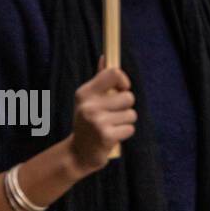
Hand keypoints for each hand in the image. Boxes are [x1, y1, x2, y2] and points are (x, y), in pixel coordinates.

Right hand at [68, 60, 135, 176]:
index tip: (121, 90)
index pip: (114, 73)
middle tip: (111, 116)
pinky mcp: (105, 136)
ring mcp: (96, 121)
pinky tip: (111, 137)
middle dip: (126, 108)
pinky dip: (124, 134)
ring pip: (132, 114)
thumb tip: (106, 57)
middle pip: (129, 96)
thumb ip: (100, 79)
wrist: (77, 153)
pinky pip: (130, 129)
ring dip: (125, 122)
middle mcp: (89, 105)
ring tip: (110, 127)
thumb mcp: (89, 100)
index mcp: (85, 92)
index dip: (124, 81)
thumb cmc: (88, 122)